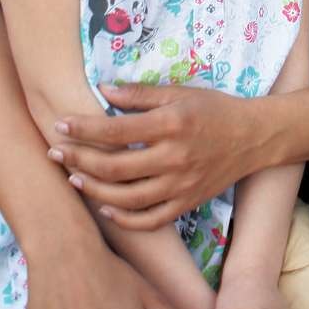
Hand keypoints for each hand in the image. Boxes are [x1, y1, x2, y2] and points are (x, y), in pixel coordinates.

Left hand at [50, 83, 264, 228]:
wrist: (254, 137)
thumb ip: (140, 93)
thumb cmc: (214, 109)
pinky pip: (150, 219)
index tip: (59, 125)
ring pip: (126, 197)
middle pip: (114, 166)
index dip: (83, 129)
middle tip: (54, 153)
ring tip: (73, 178)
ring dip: (94, 189)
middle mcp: (173, 158)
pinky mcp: (187, 203)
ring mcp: (180, 185)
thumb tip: (102, 89)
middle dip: (78, 160)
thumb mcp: (180, 93)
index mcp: (170, 125)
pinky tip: (105, 207)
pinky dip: (124, 218)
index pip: (115, 130)